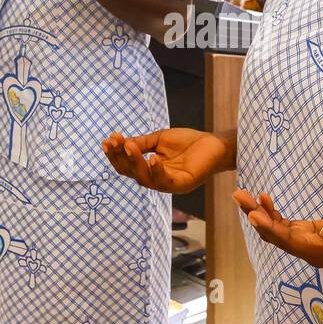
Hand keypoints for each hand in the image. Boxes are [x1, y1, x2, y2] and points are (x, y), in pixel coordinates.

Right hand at [102, 128, 232, 192]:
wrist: (214, 144)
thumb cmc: (188, 143)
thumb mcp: (159, 139)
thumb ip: (142, 143)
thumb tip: (121, 143)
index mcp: (149, 170)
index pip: (127, 166)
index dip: (115, 155)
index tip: (107, 140)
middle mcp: (156, 180)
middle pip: (132, 173)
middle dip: (121, 157)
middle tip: (114, 142)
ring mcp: (169, 184)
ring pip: (145, 178)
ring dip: (135, 162)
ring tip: (129, 146)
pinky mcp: (183, 184)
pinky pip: (166, 181)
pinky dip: (158, 171)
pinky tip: (153, 158)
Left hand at [234, 190, 322, 270]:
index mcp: (315, 253)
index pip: (286, 240)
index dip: (269, 227)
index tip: (253, 213)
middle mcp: (305, 249)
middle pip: (273, 234)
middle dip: (254, 215)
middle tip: (238, 195)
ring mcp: (306, 242)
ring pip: (275, 228)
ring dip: (259, 212)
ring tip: (242, 193)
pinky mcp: (310, 233)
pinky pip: (285, 225)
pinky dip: (273, 212)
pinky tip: (264, 199)